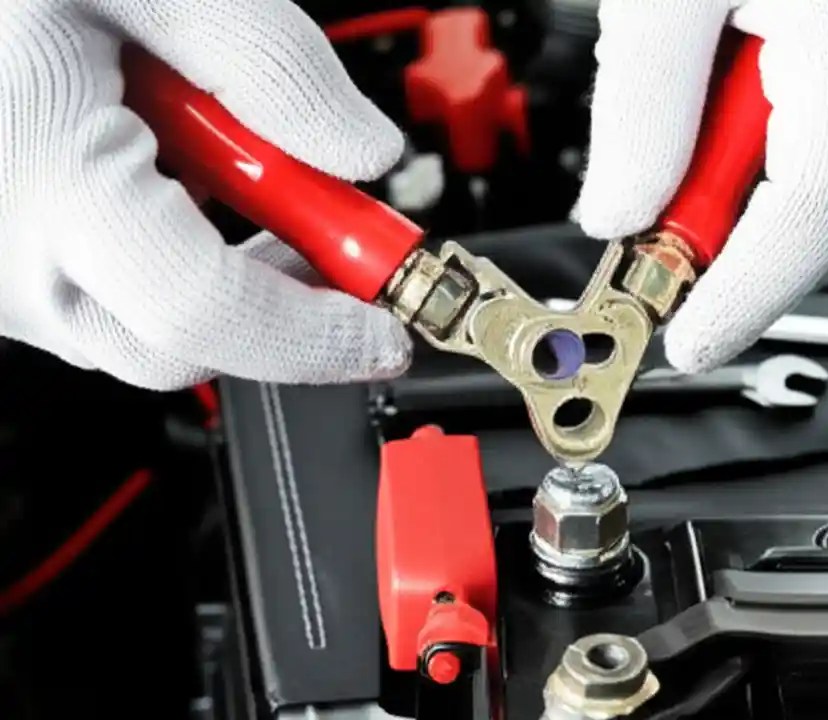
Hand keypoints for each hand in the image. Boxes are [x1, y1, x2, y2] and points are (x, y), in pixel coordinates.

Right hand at [0, 0, 411, 389]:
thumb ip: (272, 64)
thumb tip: (362, 152)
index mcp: (47, 179)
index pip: (205, 310)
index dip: (312, 334)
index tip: (382, 331)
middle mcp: (4, 258)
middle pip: (183, 346)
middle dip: (280, 311)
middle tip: (334, 246)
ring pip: (141, 333)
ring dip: (220, 282)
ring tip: (239, 183)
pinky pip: (95, 305)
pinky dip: (159, 267)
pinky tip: (166, 188)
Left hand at [574, 0, 827, 372]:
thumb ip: (644, 105)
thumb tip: (621, 219)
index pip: (812, 216)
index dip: (746, 298)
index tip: (686, 343)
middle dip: (739, 261)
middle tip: (651, 252)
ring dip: (750, 210)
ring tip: (677, 160)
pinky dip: (770, 166)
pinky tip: (717, 123)